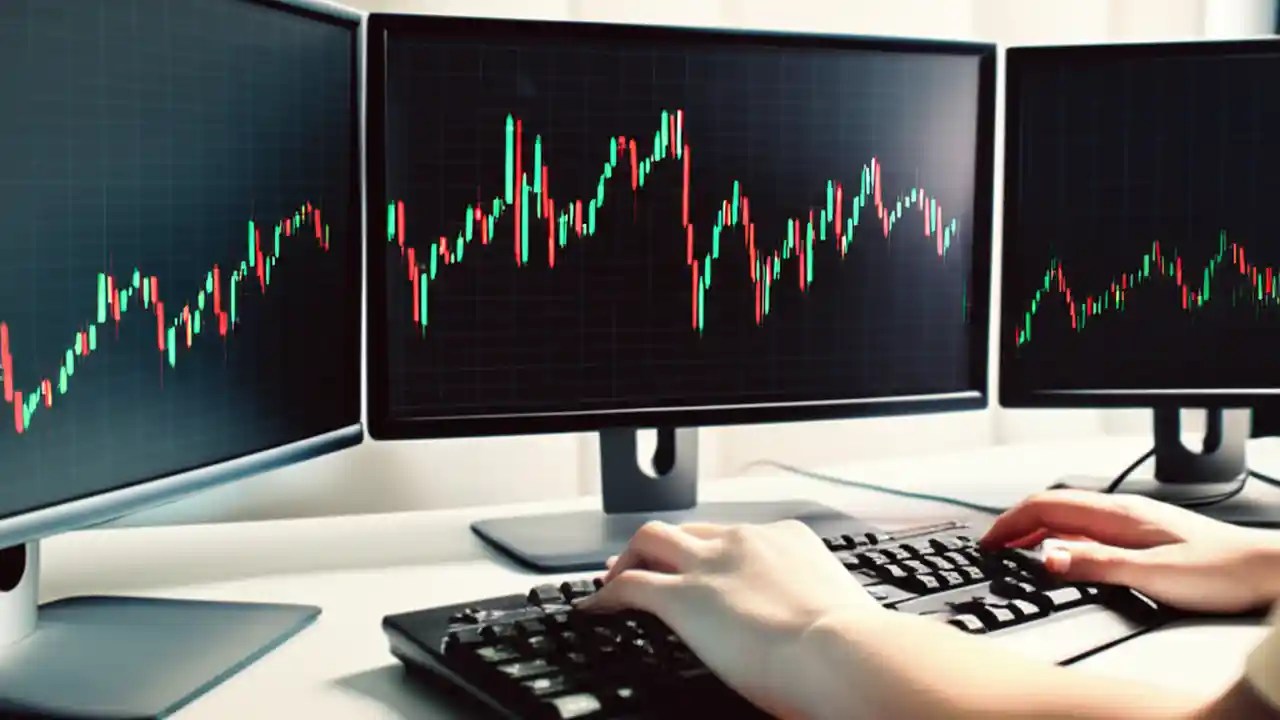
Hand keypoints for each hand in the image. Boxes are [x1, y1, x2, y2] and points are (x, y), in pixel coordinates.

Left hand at [575, 520, 882, 718]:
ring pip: (650, 541)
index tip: (705, 566)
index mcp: (789, 542)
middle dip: (662, 544)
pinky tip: (595, 608)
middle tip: (642, 562)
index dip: (710, 549)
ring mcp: (711, 566)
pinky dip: (607, 595)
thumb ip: (820, 614)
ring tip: (612, 581)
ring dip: (628, 559)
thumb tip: (826, 639)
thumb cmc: (857, 649)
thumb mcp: (839, 615)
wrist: (844, 654)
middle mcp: (746, 542)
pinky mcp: (682, 598)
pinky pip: (630, 587)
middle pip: (688, 529)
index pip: (737, 535)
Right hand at [981, 489, 1279, 612]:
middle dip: (1016, 523)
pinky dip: (1062, 537)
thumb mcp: (1152, 574)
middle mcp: (1124, 511)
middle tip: (994, 547)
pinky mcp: (1146, 535)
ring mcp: (1135, 521)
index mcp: (1119, 514)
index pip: (1046, 506)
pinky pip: (1089, 527)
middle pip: (1053, 505)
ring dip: (1037, 528)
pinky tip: (1066, 553)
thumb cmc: (1222, 572)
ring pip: (1070, 515)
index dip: (1010, 522)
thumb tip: (1047, 557)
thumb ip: (1096, 564)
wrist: (1268, 571)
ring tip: (1018, 549)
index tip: (988, 542)